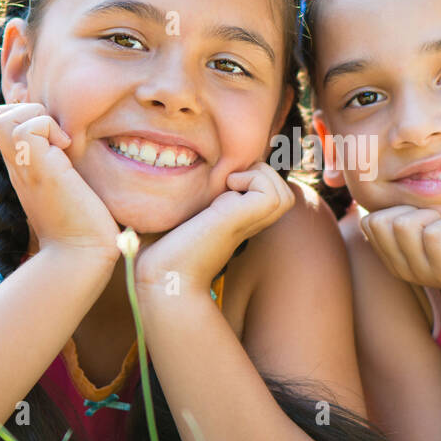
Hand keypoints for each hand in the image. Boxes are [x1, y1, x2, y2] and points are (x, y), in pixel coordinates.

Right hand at [0, 101, 120, 257]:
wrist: (82, 255)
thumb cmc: (85, 227)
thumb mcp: (70, 185)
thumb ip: (64, 164)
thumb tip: (77, 145)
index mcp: (24, 168)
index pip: (8, 122)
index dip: (31, 117)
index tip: (59, 138)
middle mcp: (17, 166)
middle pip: (0, 114)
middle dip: (31, 112)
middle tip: (59, 137)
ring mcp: (23, 167)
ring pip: (5, 115)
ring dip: (38, 118)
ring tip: (62, 144)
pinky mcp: (37, 169)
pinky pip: (28, 126)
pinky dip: (49, 128)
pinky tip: (67, 152)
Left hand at [132, 161, 293, 292]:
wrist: (162, 275)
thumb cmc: (158, 249)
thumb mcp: (178, 213)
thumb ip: (188, 196)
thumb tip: (172, 166)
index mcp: (237, 222)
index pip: (268, 195)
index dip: (253, 176)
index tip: (223, 176)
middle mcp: (248, 224)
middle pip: (283, 194)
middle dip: (260, 174)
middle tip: (228, 179)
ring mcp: (249, 223)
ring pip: (283, 192)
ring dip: (258, 175)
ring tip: (229, 183)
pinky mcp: (243, 219)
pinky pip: (271, 191)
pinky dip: (253, 179)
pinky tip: (227, 188)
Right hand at [359, 206, 440, 306]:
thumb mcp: (432, 224)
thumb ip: (410, 211)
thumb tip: (384, 177)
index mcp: (393, 257)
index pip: (370, 222)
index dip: (397, 210)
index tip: (425, 219)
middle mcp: (401, 269)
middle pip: (383, 221)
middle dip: (414, 210)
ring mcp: (422, 273)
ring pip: (405, 224)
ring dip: (433, 216)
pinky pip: (434, 233)